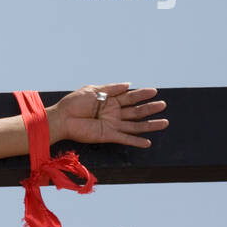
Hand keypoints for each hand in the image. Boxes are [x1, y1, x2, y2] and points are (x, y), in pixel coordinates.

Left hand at [53, 83, 167, 147]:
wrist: (62, 118)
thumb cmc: (74, 103)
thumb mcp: (93, 90)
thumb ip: (111, 88)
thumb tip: (129, 84)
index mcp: (110, 101)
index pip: (129, 97)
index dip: (142, 94)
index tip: (154, 90)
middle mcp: (113, 113)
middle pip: (136, 111)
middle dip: (149, 108)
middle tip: (163, 104)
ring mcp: (112, 125)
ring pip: (135, 125)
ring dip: (149, 125)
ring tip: (164, 122)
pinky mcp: (108, 135)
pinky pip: (125, 139)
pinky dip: (136, 141)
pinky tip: (148, 143)